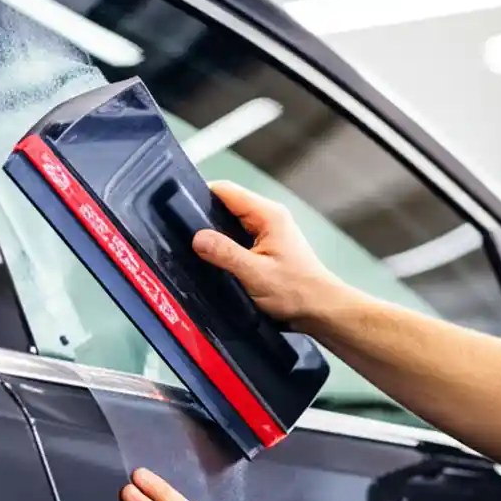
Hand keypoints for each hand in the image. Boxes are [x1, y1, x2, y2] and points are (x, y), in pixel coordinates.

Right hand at [193, 181, 341, 324]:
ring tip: (196, 249)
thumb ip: (224, 253)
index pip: (226, 191)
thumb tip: (197, 237)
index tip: (180, 209)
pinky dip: (226, 246)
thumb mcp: (255, 273)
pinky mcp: (266, 246)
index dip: (201, 196)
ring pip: (231, 223)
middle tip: (184, 235)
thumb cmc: (296, 291)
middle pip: (226, 205)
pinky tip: (215, 260)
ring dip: (216, 235)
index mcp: (268, 214)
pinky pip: (238, 238)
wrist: (320, 310)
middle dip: (205, 218)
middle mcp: (268, 217)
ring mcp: (268, 231)